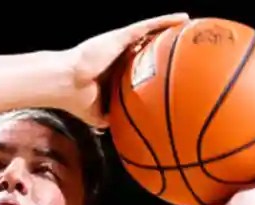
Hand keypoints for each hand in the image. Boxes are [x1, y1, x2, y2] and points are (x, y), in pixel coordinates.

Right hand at [60, 13, 189, 125]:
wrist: (65, 84)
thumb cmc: (77, 99)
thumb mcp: (100, 114)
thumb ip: (113, 118)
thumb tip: (124, 135)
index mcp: (116, 71)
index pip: (140, 66)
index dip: (154, 66)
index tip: (171, 70)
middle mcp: (120, 54)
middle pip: (148, 47)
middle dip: (164, 44)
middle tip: (184, 46)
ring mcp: (121, 44)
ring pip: (150, 31)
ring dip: (169, 27)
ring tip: (189, 23)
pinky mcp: (121, 36)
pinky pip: (148, 26)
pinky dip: (165, 21)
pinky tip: (182, 18)